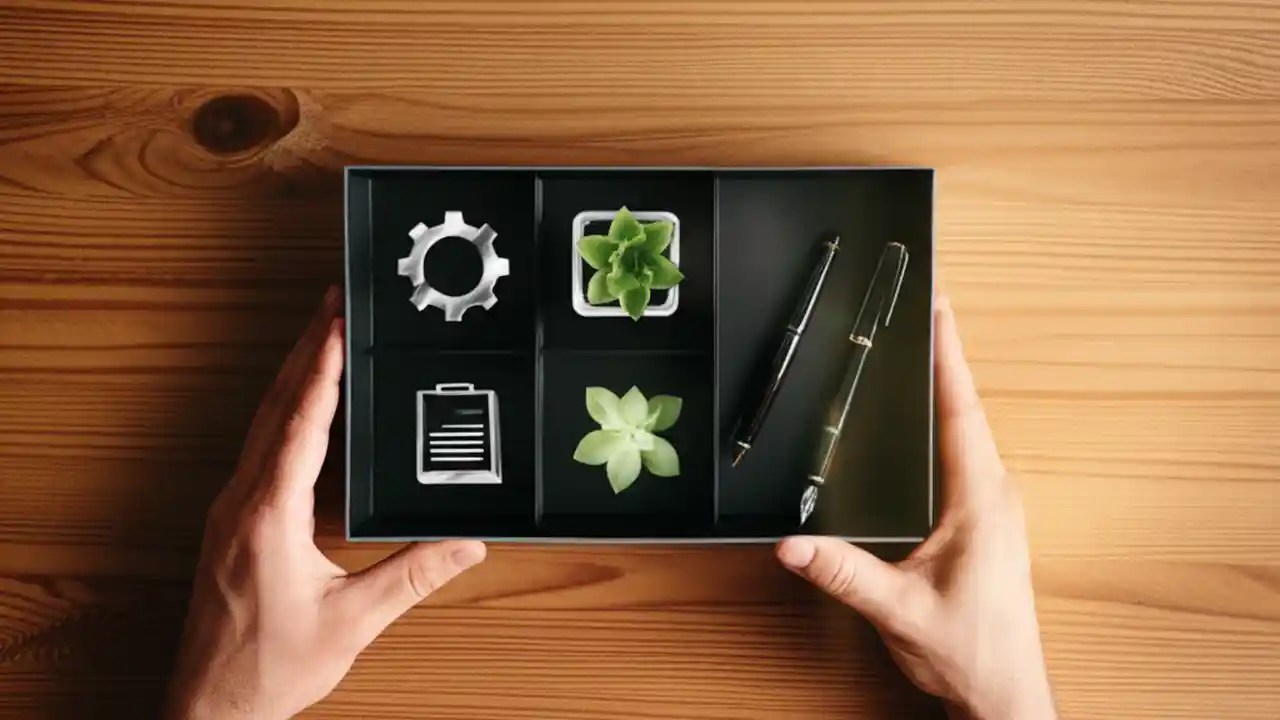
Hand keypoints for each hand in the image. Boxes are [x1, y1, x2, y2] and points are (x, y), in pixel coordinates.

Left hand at [165, 287, 486, 719]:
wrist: (210, 707)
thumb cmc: (264, 669)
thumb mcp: (351, 621)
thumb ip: (412, 577)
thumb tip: (465, 544)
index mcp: (267, 516)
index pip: (301, 425)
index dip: (323, 370)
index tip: (337, 326)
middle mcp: (241, 504)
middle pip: (275, 409)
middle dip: (304, 352)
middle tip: (329, 307)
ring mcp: (230, 512)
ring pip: (262, 426)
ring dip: (293, 380)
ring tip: (321, 342)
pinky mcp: (232, 525)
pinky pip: (259, 451)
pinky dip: (286, 416)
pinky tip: (304, 413)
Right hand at [775, 293, 1055, 719]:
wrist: (1003, 692)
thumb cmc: (970, 652)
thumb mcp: (899, 609)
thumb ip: (845, 573)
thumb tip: (794, 543)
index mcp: (981, 500)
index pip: (961, 411)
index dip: (948, 356)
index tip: (939, 308)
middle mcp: (993, 494)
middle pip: (966, 407)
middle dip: (945, 355)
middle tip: (926, 307)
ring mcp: (993, 506)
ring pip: (969, 429)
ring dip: (948, 386)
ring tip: (925, 346)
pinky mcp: (986, 520)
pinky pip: (966, 453)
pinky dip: (948, 420)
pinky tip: (929, 417)